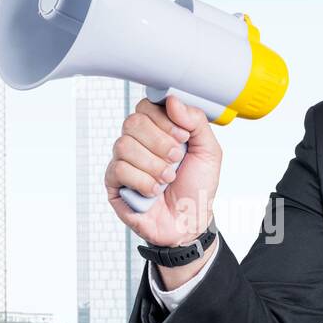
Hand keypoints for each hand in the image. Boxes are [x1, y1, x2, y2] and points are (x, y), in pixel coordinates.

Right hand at [105, 93, 220, 245]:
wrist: (190, 222)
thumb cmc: (197, 187)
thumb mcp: (209, 151)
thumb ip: (196, 121)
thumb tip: (172, 100)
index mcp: (158, 130)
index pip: (147, 106)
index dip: (164, 119)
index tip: (183, 137)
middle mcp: (138, 142)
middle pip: (133, 122)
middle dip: (160, 143)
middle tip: (176, 159)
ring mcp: (124, 161)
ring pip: (124, 145)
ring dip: (153, 164)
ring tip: (168, 179)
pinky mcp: (114, 183)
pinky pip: (119, 169)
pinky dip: (142, 181)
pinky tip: (155, 191)